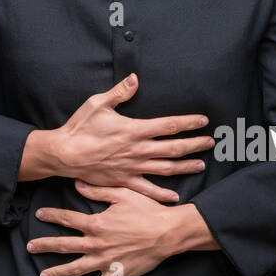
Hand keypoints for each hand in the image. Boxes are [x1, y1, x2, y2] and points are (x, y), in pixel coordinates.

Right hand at [19, 74, 213, 202]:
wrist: (64, 154)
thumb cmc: (80, 127)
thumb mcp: (97, 103)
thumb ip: (119, 92)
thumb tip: (135, 79)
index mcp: (134, 130)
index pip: (169, 125)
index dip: (189, 123)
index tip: (203, 121)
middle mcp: (138, 150)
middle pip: (174, 148)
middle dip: (195, 145)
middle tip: (211, 143)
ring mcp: (133, 167)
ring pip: (166, 168)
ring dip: (185, 166)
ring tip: (201, 165)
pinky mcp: (124, 181)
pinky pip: (147, 189)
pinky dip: (162, 193)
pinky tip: (174, 196)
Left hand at [27, 180, 214, 275]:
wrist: (167, 232)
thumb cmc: (148, 211)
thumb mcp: (123, 195)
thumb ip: (98, 191)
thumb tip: (78, 184)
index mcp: (96, 224)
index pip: (67, 219)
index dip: (51, 216)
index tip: (38, 215)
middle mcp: (96, 244)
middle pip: (64, 246)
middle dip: (45, 246)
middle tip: (30, 248)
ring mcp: (105, 261)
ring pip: (75, 269)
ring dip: (57, 272)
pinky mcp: (117, 274)